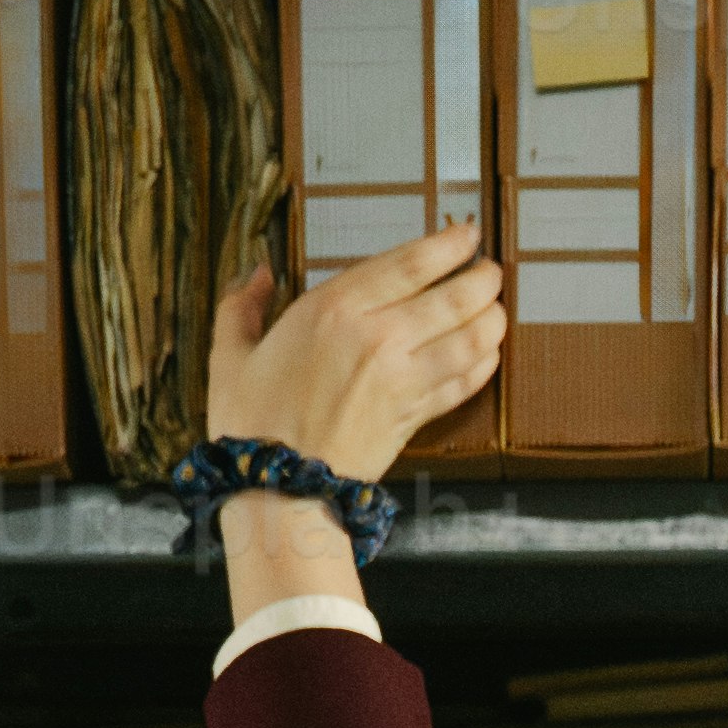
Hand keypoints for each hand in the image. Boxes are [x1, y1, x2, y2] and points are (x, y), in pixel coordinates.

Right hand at [208, 222, 503, 482]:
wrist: (276, 492)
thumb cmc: (252, 425)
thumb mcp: (230, 356)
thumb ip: (241, 307)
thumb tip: (256, 274)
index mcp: (334, 308)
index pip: (411, 262)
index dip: (450, 244)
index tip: (468, 235)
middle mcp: (377, 337)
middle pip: (454, 296)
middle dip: (482, 279)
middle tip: (491, 272)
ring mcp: (402, 379)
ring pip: (470, 338)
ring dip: (492, 320)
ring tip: (497, 310)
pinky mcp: (414, 417)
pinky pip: (463, 383)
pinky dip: (483, 366)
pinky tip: (488, 355)